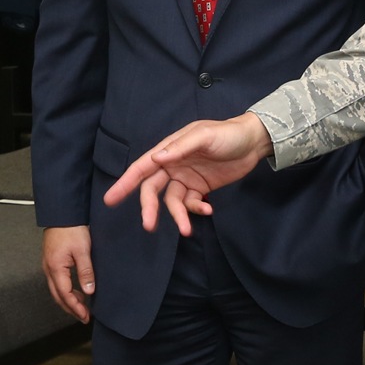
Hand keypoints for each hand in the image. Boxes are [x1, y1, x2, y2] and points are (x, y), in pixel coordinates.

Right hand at [42, 226, 94, 322]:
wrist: (61, 215)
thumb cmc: (71, 229)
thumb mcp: (83, 251)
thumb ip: (86, 272)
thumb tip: (88, 290)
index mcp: (55, 268)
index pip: (65, 295)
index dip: (75, 308)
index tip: (85, 316)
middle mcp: (48, 269)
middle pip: (58, 296)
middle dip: (71, 309)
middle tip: (83, 317)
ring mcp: (48, 266)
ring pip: (56, 290)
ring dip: (68, 300)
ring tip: (82, 307)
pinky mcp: (51, 262)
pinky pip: (56, 282)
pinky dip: (66, 291)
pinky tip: (76, 291)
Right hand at [103, 114, 272, 235]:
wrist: (254, 142)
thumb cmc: (228, 134)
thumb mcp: (204, 136)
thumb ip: (180, 147)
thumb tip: (155, 159)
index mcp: (169, 149)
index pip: (142, 167)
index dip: (125, 183)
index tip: (110, 200)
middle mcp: (174, 165)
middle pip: (153, 189)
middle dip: (149, 207)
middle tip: (148, 225)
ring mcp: (187, 178)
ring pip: (172, 201)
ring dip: (177, 216)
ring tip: (186, 230)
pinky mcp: (201, 189)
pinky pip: (191, 204)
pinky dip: (196, 211)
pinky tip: (208, 211)